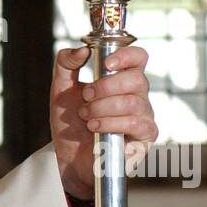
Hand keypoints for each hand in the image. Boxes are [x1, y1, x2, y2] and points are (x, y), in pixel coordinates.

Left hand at [48, 45, 157, 198]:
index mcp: (122, 79)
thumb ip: (66, 64)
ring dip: (102, 108)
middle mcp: (138, 95)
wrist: (69, 157)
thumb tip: (82, 49)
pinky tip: (95, 128)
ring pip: (133, 102)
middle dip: (105, 87)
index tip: (106, 63)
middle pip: (136, 79)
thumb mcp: (61, 89)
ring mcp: (144, 116)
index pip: (138, 57)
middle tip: (86, 97)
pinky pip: (135, 123)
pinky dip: (111, 123)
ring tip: (86, 117)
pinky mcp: (145, 137)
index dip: (126, 55)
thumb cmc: (70, 123)